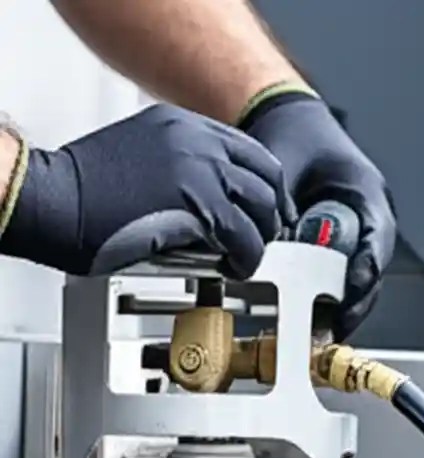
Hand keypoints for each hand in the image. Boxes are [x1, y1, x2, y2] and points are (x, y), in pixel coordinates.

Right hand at [1, 104, 293, 278]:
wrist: (52, 200)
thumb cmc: (82, 188)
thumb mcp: (140, 152)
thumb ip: (178, 164)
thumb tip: (209, 197)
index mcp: (182, 124)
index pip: (249, 152)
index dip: (265, 185)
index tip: (268, 206)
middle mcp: (197, 141)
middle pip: (266, 178)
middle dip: (271, 213)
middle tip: (264, 236)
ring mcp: (201, 170)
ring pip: (260, 209)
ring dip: (259, 239)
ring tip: (245, 256)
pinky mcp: (199, 206)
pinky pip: (243, 238)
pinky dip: (245, 258)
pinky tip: (234, 266)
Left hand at [239, 92, 394, 340]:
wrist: (290, 122)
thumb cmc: (293, 137)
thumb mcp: (283, 168)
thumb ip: (279, 207)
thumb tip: (269, 247)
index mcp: (367, 191)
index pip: (376, 239)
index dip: (365, 269)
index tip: (351, 293)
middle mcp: (370, 215)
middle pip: (372, 269)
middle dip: (355, 302)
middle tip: (334, 329)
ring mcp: (358, 231)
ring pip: (359, 278)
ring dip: (343, 305)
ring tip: (321, 333)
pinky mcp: (341, 243)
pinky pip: (340, 274)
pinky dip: (328, 296)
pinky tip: (310, 316)